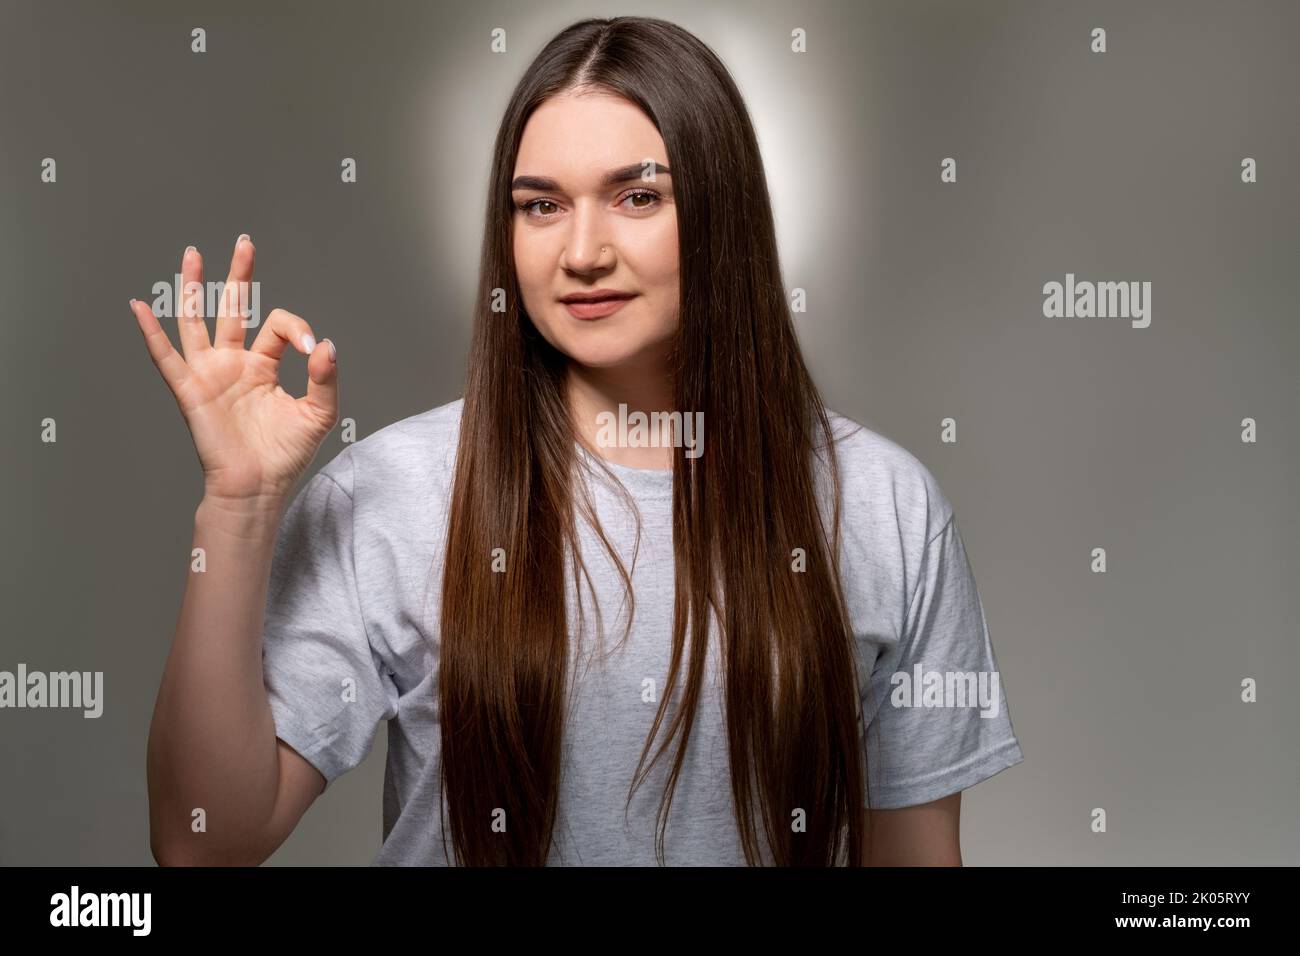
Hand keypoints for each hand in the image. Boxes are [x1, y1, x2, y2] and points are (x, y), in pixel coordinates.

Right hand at [129, 236, 339, 503]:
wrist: (257, 488)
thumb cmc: (285, 456)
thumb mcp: (318, 413)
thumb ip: (325, 377)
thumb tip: (325, 343)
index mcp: (263, 367)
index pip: (276, 327)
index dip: (294, 327)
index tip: (310, 347)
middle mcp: (234, 364)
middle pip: (233, 308)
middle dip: (239, 275)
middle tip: (244, 243)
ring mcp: (209, 374)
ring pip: (197, 321)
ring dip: (195, 288)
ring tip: (193, 254)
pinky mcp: (190, 390)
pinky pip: (165, 357)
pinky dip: (150, 332)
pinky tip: (140, 307)